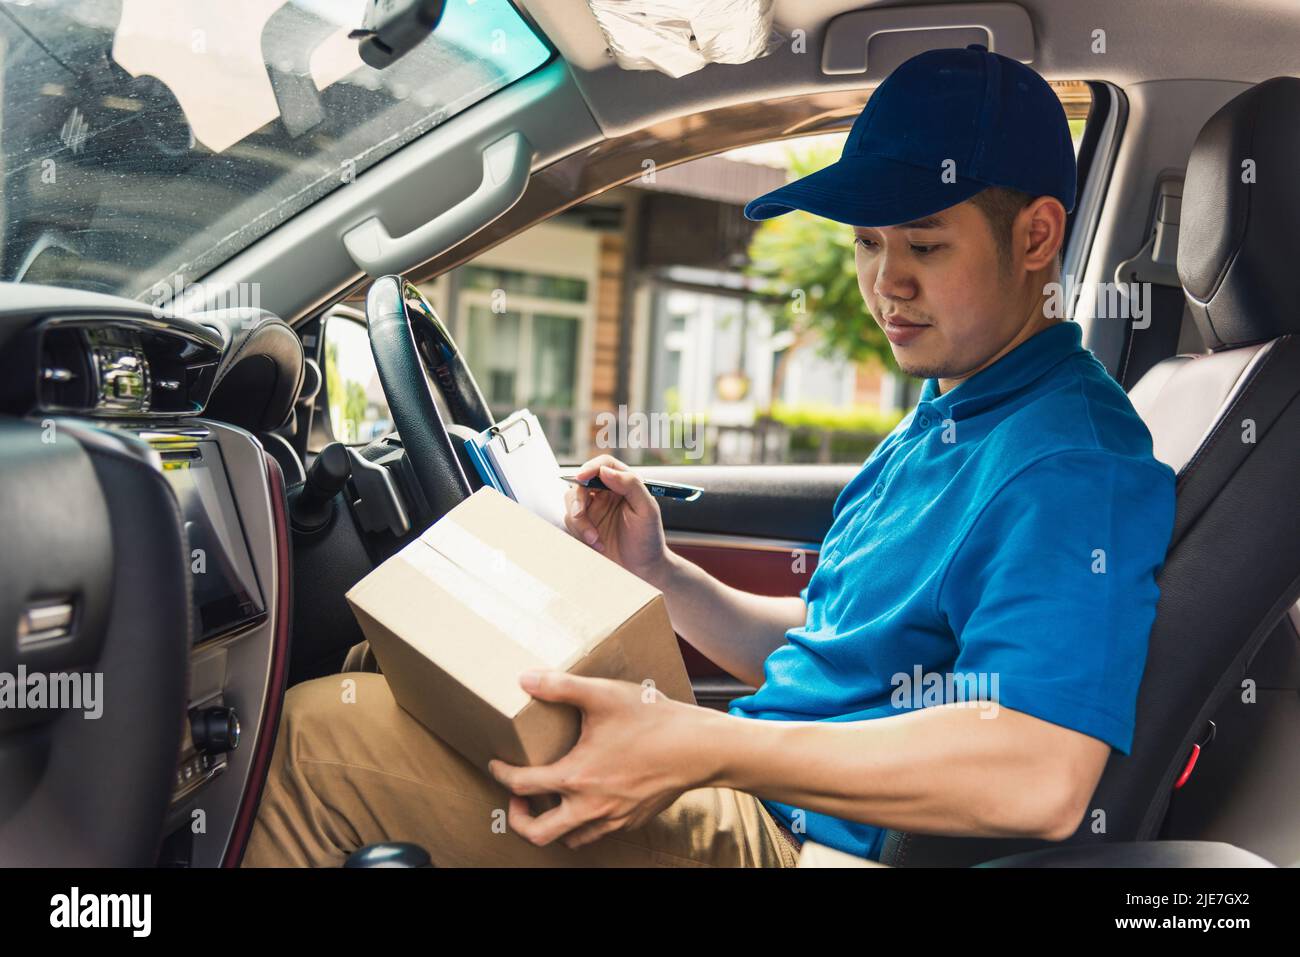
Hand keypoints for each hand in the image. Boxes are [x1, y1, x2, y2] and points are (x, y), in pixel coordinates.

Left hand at [487, 671, 712, 849]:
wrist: (699, 748)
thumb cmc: (652, 720)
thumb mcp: (603, 695)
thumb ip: (560, 686)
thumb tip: (524, 678)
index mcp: (576, 777)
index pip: (522, 786)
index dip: (501, 774)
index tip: (496, 763)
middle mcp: (590, 806)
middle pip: (538, 833)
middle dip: (519, 820)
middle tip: (517, 800)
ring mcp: (613, 818)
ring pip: (570, 838)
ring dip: (552, 824)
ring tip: (550, 801)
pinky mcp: (632, 820)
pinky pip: (598, 833)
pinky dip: (583, 824)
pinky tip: (588, 800)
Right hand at [563, 454, 669, 586]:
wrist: (642, 570)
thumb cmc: (649, 540)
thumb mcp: (647, 510)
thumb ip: (630, 485)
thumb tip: (606, 471)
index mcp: (624, 484)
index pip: (603, 465)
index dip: (590, 467)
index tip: (582, 478)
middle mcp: (606, 494)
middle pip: (581, 483)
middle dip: (578, 500)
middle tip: (581, 515)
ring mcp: (594, 510)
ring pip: (571, 503)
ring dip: (580, 522)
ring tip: (596, 540)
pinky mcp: (584, 526)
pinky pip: (570, 522)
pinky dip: (579, 534)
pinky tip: (597, 546)